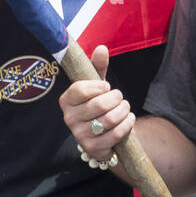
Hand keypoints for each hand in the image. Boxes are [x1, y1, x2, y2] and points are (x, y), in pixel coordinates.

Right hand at [58, 45, 134, 160]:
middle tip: (120, 98)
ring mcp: (80, 135)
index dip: (99, 86)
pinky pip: (115, 135)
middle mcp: (69, 119)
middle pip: (99, 105)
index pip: (80, 89)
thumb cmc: (98, 102)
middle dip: (117, 99)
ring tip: (125, 108)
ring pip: (109, 120)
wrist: (102, 132)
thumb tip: (101, 48)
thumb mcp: (97, 84)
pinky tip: (128, 120)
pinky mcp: (93, 148)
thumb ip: (98, 66)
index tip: (106, 87)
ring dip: (124, 111)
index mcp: (66, 101)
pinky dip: (127, 124)